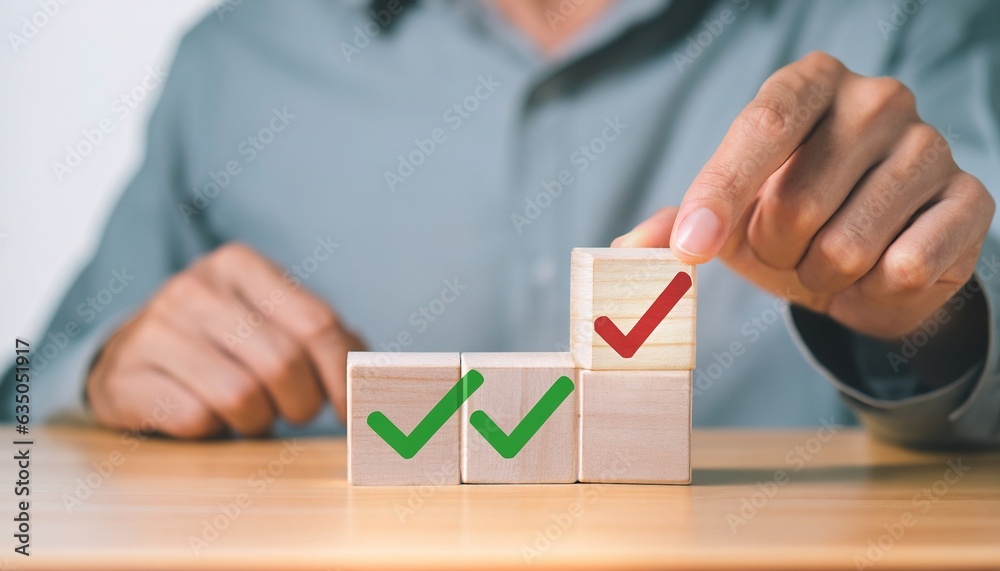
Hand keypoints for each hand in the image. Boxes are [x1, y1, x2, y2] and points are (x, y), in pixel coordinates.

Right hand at [86, 243, 365, 437]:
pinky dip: (213, 428)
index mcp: (241, 264)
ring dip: (257, 420)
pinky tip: (205, 413)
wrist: (131, 356)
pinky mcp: (126, 376)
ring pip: (241, 395)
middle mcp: (195, 286)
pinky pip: (197, 418)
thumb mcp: (271, 321)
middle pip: (283, 362)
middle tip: (294, 411)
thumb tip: (378, 375)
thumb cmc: (223, 343)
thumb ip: (326, 337)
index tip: (352, 410)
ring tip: (248, 411)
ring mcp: (155, 328)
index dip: (344, 376)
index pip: (318, 323)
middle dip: (302, 403)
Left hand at [615, 51, 993, 338]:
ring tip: (828, 260)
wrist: (869, 261)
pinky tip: (877, 274)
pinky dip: (872, 293)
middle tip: (786, 248)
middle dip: (775, 251)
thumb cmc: (788, 224)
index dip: (720, 192)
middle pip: (798, 200)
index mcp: (809, 84)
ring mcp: (931, 146)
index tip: (690, 250)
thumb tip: (625, 247)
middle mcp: (877, 99)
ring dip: (821, 276)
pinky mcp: (972, 200)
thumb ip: (675, 223)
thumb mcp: (727, 216)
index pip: (761, 125)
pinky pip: (905, 268)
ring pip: (848, 245)